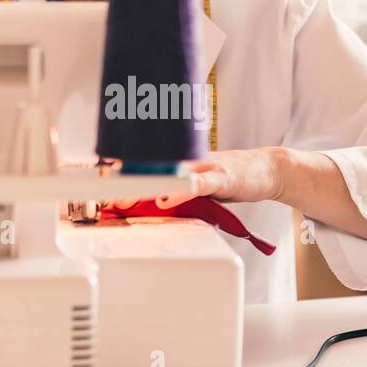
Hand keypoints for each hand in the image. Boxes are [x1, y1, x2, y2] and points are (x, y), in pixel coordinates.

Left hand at [109, 148, 288, 210]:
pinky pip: (199, 183)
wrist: (268, 169)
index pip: (148, 161)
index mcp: (182, 162)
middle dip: (125, 177)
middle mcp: (189, 160)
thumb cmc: (232, 178)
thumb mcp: (198, 186)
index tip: (98, 177)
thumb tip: (147, 205)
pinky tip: (165, 199)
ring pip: (171, 173)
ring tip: (124, 196)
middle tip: (101, 187)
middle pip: (152, 165)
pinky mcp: (222, 178)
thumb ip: (175, 193)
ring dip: (145, 184)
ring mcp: (205, 167)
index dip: (122, 168)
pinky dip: (181, 191)